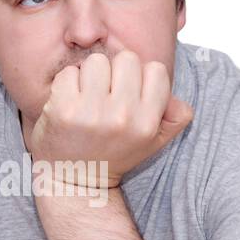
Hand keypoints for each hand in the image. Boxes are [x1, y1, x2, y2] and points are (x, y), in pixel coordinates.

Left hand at [28, 49, 193, 188]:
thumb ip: (176, 118)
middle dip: (116, 72)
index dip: (142, 77)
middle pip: (126, 59)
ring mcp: (91, 113)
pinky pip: (68, 73)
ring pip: (96, 61)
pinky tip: (69, 102)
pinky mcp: (63, 110)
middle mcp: (122, 117)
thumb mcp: (154, 142)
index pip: (157, 70)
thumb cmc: (115, 153)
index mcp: (147, 123)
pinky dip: (67, 83)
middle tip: (106, 94)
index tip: (130, 94)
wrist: (75, 180)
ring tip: (87, 97)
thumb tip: (176, 97)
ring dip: (89, 75)